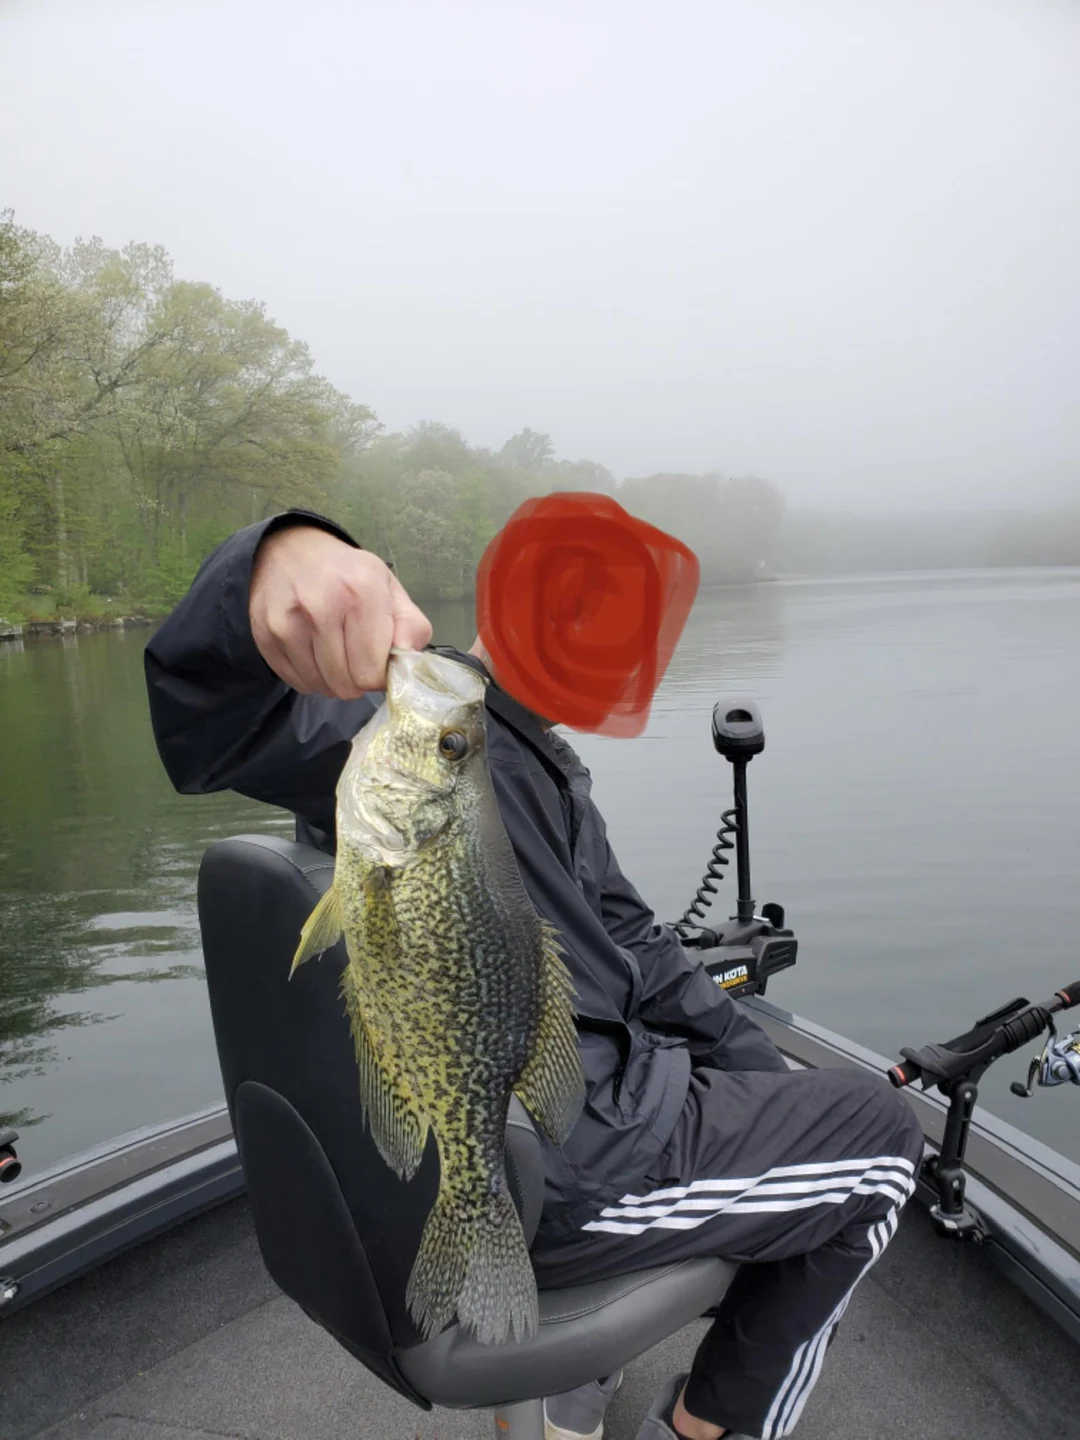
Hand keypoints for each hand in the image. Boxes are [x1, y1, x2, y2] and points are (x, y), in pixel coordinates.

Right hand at [249, 525, 431, 697]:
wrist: (288, 551)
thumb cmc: (347, 574)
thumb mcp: (390, 588)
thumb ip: (411, 626)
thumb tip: (409, 664)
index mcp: (361, 593)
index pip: (371, 673)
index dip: (380, 675)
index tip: (379, 660)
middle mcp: (321, 607)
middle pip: (346, 685)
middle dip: (357, 679)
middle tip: (357, 656)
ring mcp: (288, 623)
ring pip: (321, 687)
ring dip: (333, 679)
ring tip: (335, 651)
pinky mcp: (266, 637)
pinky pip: (297, 682)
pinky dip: (310, 676)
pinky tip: (314, 651)